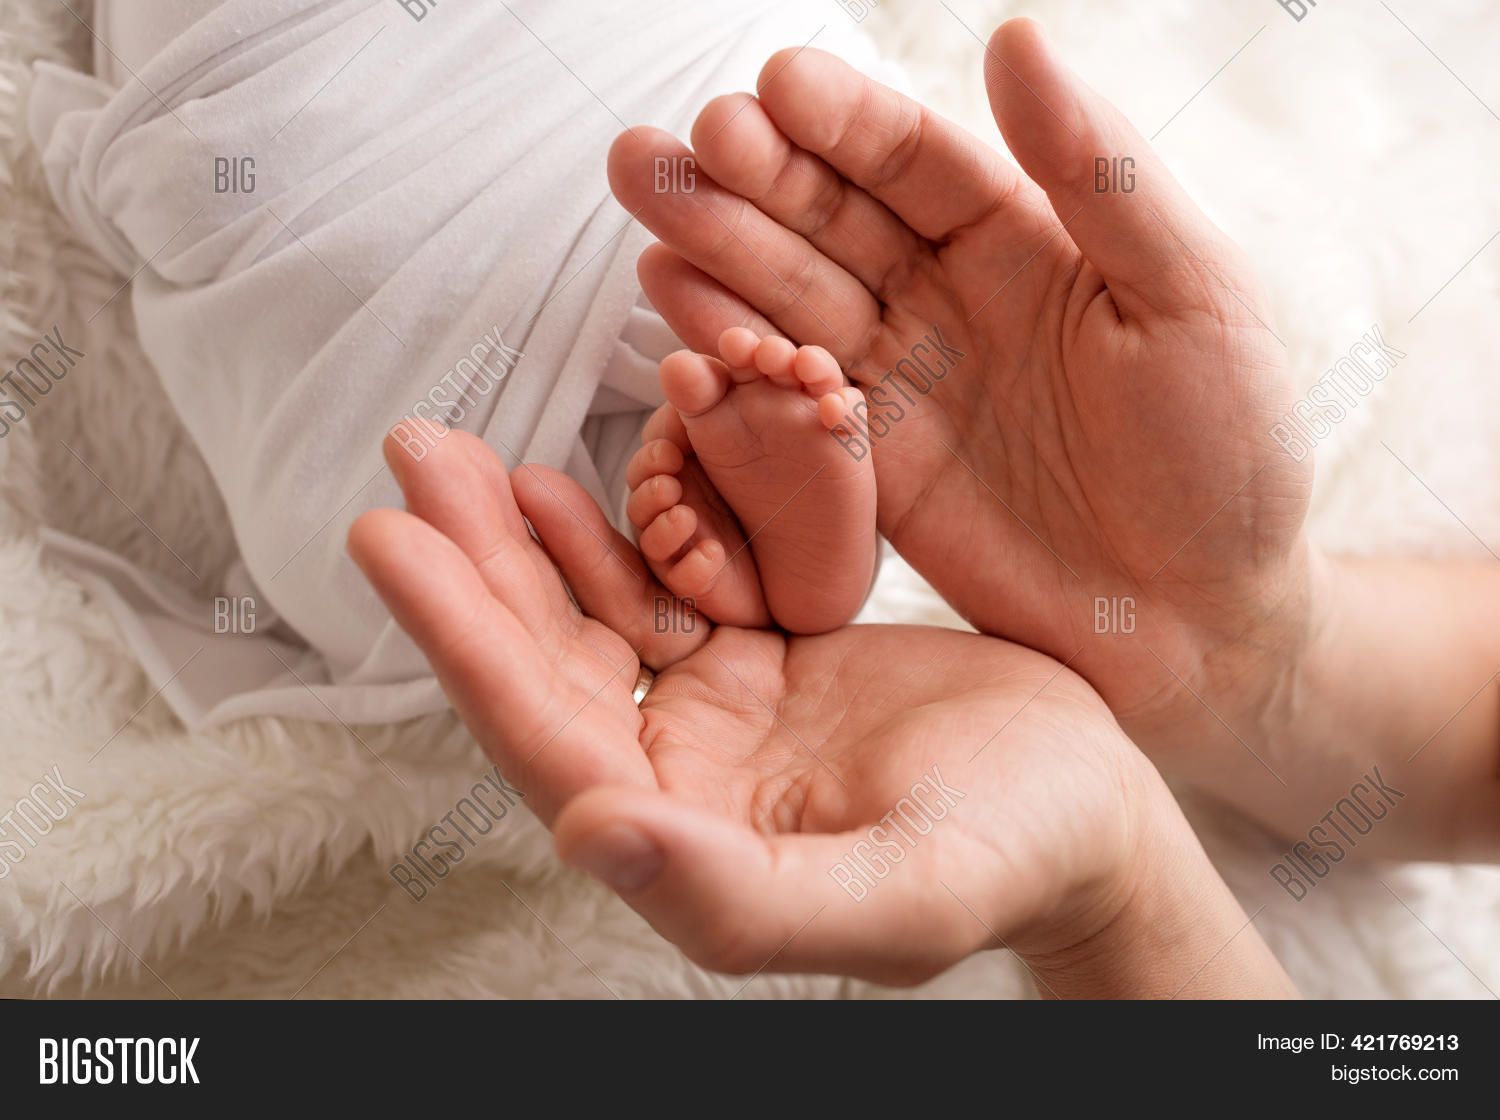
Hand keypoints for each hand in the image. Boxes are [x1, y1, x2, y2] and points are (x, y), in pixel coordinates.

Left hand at [347, 428, 1284, 991]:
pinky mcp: (760, 664)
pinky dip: (617, 534)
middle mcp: (679, 786)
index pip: (547, 739)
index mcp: (689, 847)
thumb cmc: (1016, 860)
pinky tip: (568, 481)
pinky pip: (668, 589)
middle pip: (549, 665)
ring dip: (524, 540)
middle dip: (474, 563)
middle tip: (412, 454)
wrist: (1092, 808)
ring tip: (457, 451)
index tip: (388, 538)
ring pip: (595, 621)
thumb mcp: (900, 892)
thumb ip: (744, 892)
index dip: (465, 642)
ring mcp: (716, 722)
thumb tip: (586, 836)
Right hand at [609, 19, 1317, 765]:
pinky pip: (785, 395)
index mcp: (1029, 240)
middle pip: (833, 218)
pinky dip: (729, 348)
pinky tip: (673, 299)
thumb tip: (1016, 37)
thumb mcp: (1193, 297)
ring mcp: (903, 381)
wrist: (1198, 623)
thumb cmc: (1226, 456)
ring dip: (716, 248)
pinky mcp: (868, 465)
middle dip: (750, 177)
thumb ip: (1100, 174)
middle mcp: (950, 298)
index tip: (776, 82)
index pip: (919, 160)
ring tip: (645, 202)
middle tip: (671, 142)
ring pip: (792, 296)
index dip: (847, 121)